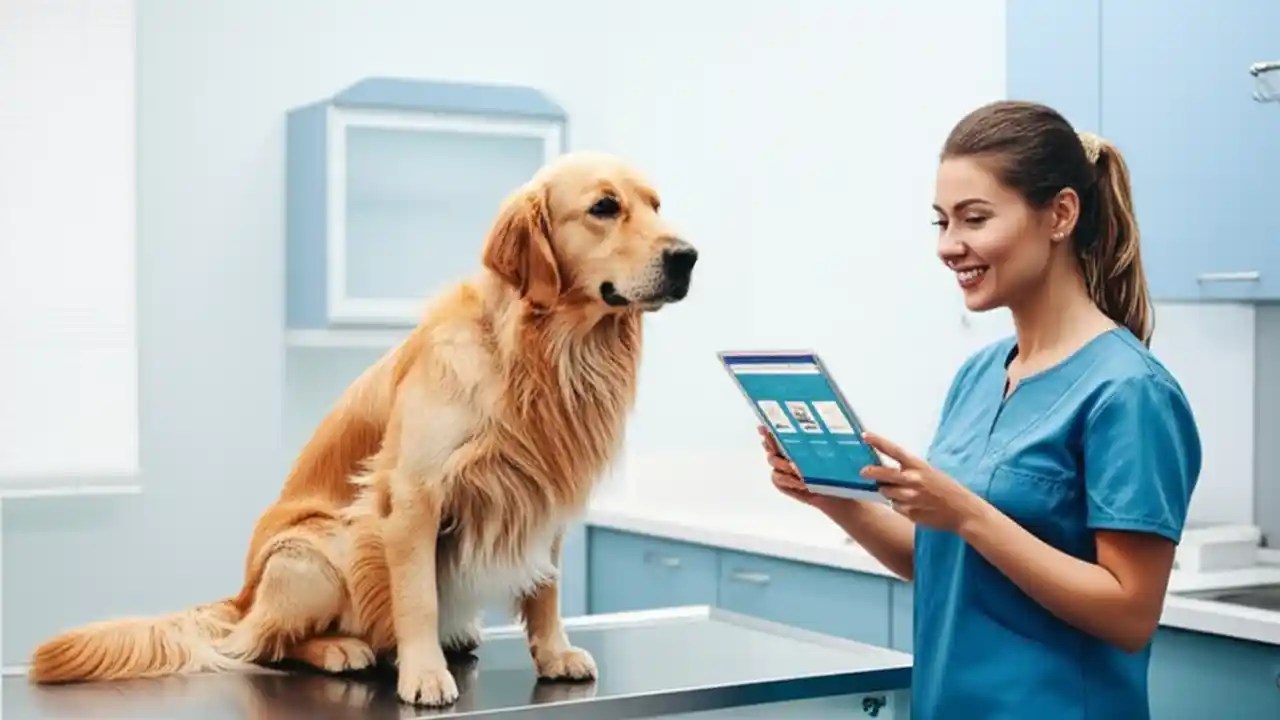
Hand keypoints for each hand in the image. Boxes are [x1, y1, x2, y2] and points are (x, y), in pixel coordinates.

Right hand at [758, 426, 846, 513]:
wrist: (844, 493)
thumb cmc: (843, 469)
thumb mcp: (840, 449)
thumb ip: (833, 436)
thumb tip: (837, 421)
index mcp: (799, 441)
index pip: (779, 430)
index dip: (770, 427)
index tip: (766, 425)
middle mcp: (788, 453)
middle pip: (770, 445)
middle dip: (772, 444)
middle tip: (780, 446)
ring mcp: (785, 469)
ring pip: (773, 462)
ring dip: (784, 464)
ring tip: (797, 468)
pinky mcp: (786, 484)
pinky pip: (777, 479)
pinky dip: (787, 480)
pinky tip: (800, 482)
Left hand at [860, 432, 983, 532]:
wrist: (963, 511)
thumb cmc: (947, 489)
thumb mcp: (930, 472)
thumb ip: (910, 471)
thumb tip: (888, 471)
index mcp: (919, 466)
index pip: (894, 451)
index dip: (878, 442)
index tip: (865, 436)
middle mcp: (912, 481)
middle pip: (883, 474)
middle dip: (871, 472)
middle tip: (864, 471)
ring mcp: (910, 498)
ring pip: (887, 493)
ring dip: (889, 492)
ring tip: (903, 492)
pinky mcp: (910, 512)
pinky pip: (896, 507)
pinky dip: (900, 506)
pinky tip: (914, 505)